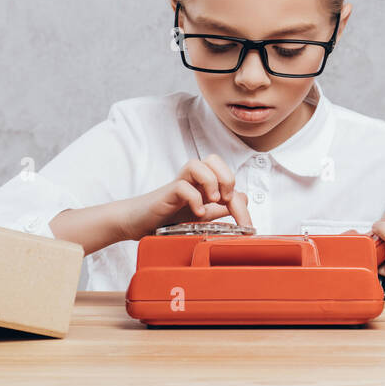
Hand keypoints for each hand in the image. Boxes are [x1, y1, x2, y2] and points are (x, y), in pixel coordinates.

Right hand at [121, 155, 251, 240]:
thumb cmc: (167, 217)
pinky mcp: (166, 193)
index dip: (241, 204)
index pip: (228, 180)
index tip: (247, 226)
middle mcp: (192, 180)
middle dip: (227, 178)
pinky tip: (197, 213)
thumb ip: (220, 209)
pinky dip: (194, 199)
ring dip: (211, 182)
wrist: (137, 223)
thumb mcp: (200, 216)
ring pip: (198, 164)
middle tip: (225, 201)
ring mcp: (179, 184)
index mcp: (202, 184)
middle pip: (213, 159)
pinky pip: (183, 186)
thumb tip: (243, 201)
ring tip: (212, 202)